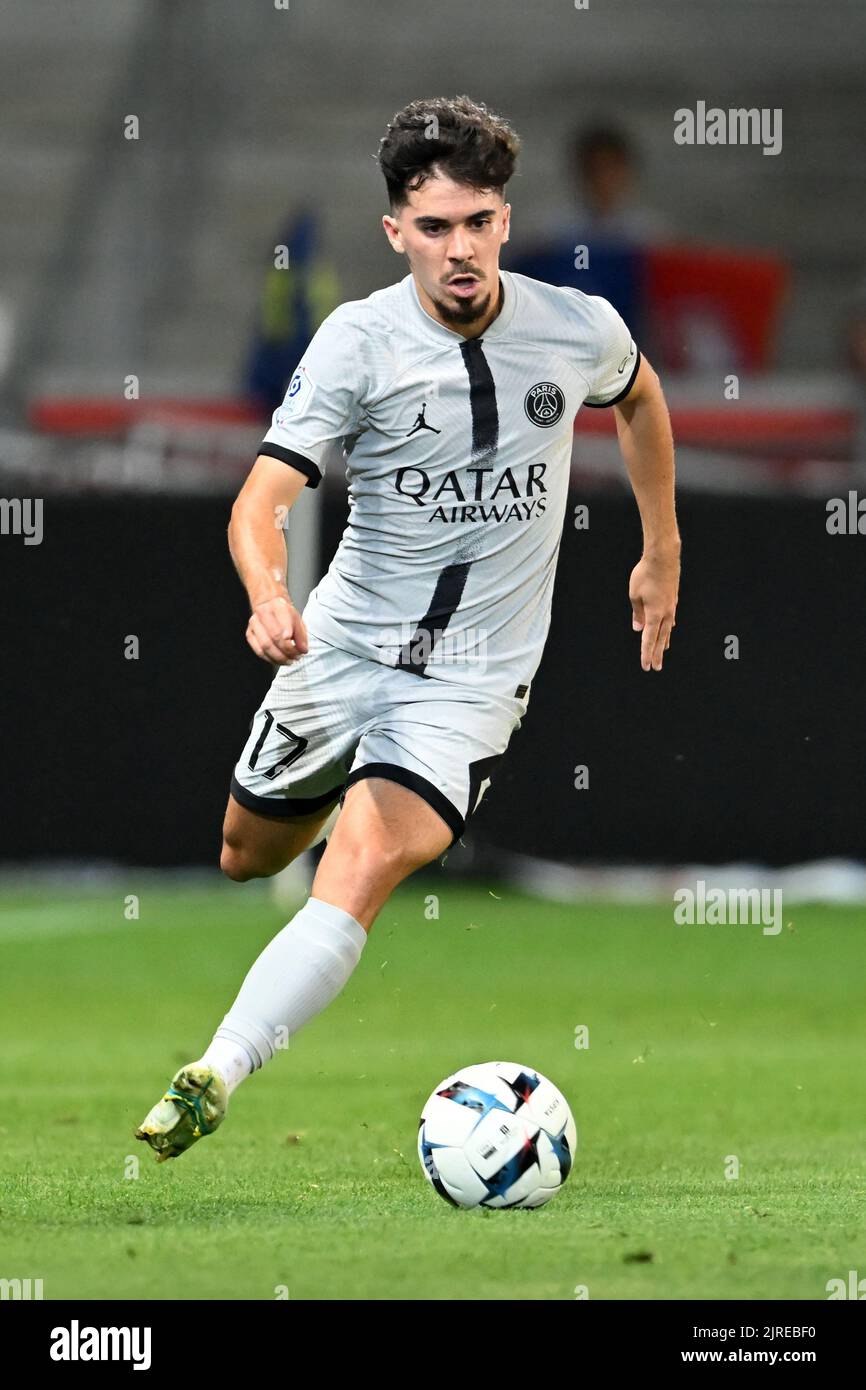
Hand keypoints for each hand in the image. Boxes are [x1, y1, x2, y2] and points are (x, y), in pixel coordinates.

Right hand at [245, 594, 308, 664]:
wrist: (268, 604)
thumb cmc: (284, 614)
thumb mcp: (298, 620)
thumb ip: (301, 636)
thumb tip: (302, 650)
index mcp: (278, 607)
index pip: (282, 627)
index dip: (289, 642)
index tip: (298, 651)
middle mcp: (263, 613)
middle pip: (274, 638)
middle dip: (287, 652)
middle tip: (296, 657)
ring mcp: (254, 624)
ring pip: (265, 646)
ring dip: (279, 658)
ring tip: (289, 661)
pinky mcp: (250, 633)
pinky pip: (258, 651)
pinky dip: (270, 659)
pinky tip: (278, 660)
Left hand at [629, 549, 679, 670]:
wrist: (663, 557)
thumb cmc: (645, 574)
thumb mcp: (634, 595)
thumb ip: (637, 613)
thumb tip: (638, 628)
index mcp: (655, 615)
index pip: (649, 639)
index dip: (646, 654)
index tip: (646, 666)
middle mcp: (666, 613)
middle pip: (661, 638)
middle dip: (657, 653)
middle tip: (656, 667)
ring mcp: (671, 606)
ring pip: (668, 629)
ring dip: (665, 641)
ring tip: (663, 651)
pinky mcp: (673, 599)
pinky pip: (671, 618)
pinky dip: (668, 627)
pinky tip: (670, 628)